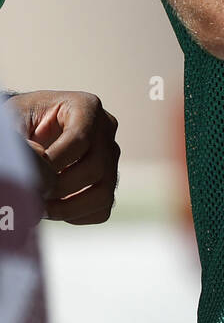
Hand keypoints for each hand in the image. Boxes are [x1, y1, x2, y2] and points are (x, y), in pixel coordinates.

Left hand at [6, 90, 119, 223]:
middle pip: (96, 168)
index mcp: (86, 107)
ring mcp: (110, 157)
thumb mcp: (14, 121)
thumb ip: (23, 141)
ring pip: (104, 193)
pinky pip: (101, 208)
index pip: (80, 140)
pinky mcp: (107, 180)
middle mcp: (105, 130)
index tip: (28, 172)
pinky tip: (55, 206)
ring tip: (41, 207)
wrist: (29, 129)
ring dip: (69, 208)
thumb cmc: (22, 121)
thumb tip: (40, 163)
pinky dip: (77, 215)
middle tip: (32, 193)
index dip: (53, 163)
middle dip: (59, 187)